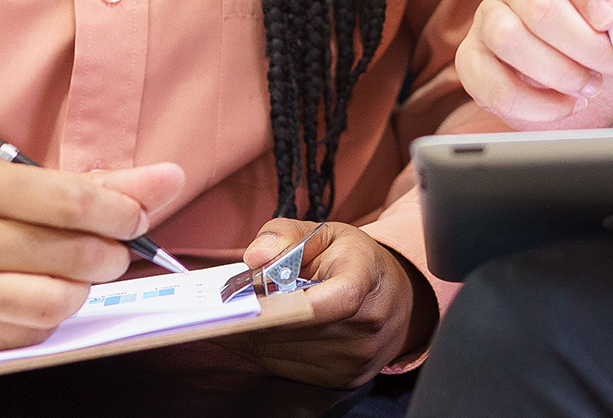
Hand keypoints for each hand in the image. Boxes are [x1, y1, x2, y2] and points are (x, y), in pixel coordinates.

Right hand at [0, 158, 186, 354]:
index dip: (122, 213)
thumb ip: (109, 186)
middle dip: (110, 257)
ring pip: (57, 300)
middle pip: (75, 254)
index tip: (137, 220)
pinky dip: (50, 320)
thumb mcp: (39, 190)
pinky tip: (34, 300)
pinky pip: (33, 332)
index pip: (75, 200)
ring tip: (71, 278)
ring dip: (81, 292)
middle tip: (109, 254)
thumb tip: (172, 177)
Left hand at [217, 220, 436, 388]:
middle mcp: (366, 326)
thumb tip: (254, 257)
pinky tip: (243, 333)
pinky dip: (260, 350)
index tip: (249, 301)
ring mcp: (353, 359)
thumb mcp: (325, 232)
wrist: (395, 301)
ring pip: (284, 352)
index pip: (338, 299)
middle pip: (297, 329)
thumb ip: (285, 234)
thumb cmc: (354, 262)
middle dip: (252, 316)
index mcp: (365, 279)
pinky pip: (287, 367)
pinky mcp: (341, 380)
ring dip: (249, 335)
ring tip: (226, 314)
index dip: (291, 305)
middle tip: (217, 303)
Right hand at [456, 0, 612, 129]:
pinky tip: (563, 105)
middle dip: (584, 44)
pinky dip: (536, 105)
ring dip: (560, 73)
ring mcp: (488, 16)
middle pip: (537, 4)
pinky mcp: (472, 61)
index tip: (609, 18)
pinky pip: (492, 84)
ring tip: (588, 85)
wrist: (605, 97)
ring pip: (509, 39)